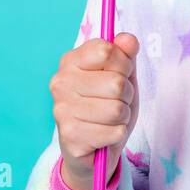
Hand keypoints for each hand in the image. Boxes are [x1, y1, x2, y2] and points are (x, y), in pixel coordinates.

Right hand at [50, 32, 139, 189]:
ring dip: (123, 117)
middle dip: (126, 96)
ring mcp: (62, 110)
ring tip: (110, 119)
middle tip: (115, 102)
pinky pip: (114, 132)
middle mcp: (61, 82)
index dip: (123, 64)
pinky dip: (117, 134)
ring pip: (117, 109)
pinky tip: (104, 135)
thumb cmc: (108, 106)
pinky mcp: (70, 136)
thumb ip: (126, 55)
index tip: (119, 74)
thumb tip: (128, 39)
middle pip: (116, 83)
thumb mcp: (122, 76)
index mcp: (71, 61)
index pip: (107, 50)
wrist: (94, 149)